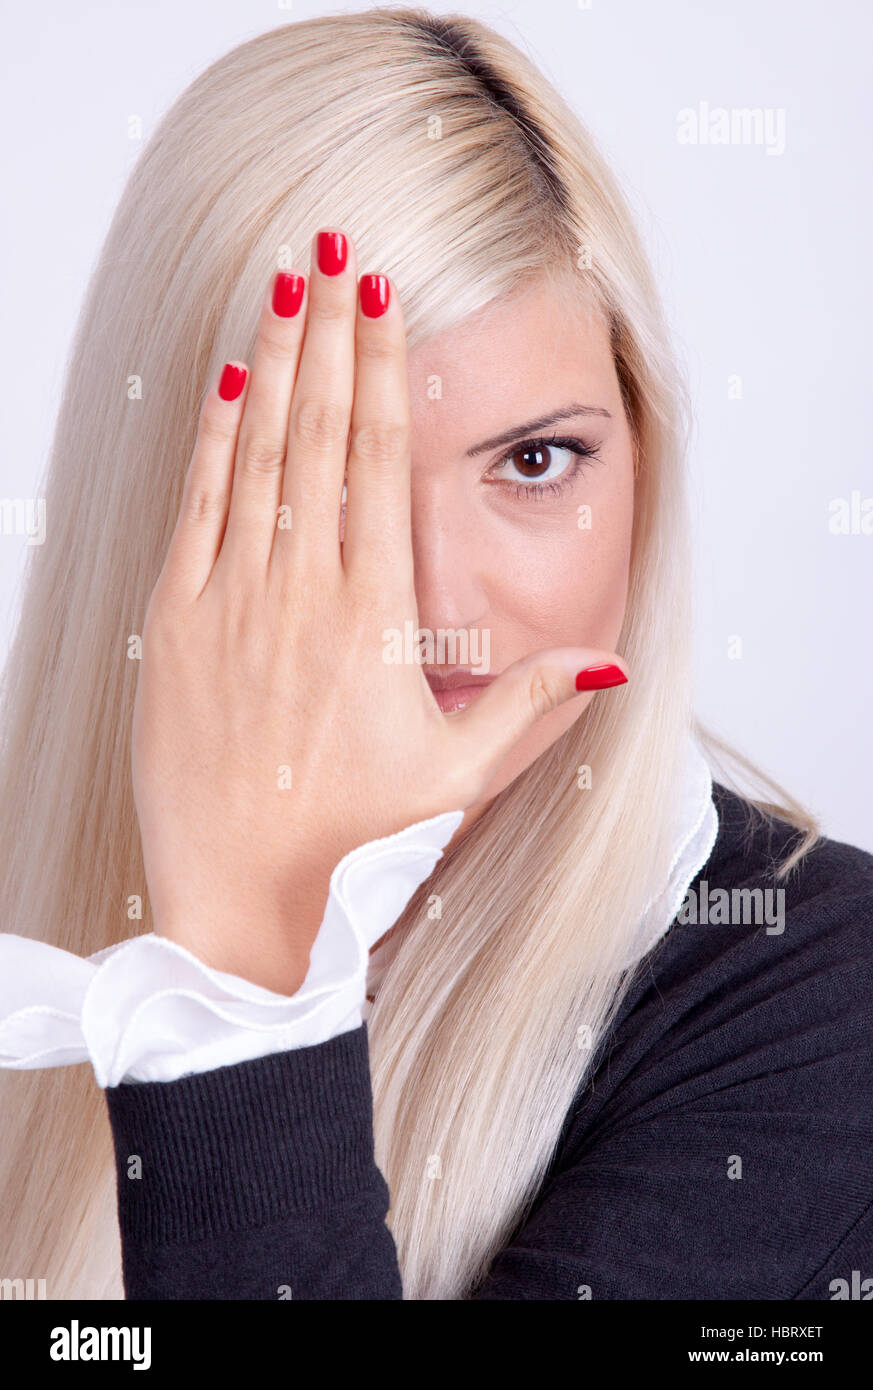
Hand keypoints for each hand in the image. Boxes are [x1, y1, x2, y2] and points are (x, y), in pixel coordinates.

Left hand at [131, 228, 627, 993]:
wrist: (240, 889)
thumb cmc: (351, 835)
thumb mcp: (456, 773)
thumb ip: (529, 705)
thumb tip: (606, 664)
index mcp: (371, 616)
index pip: (378, 462)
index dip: (380, 371)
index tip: (384, 300)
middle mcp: (299, 590)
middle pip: (317, 433)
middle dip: (328, 333)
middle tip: (334, 249)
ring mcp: (230, 601)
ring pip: (255, 456)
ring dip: (273, 364)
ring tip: (284, 286)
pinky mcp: (175, 624)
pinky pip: (197, 509)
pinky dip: (212, 443)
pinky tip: (229, 386)